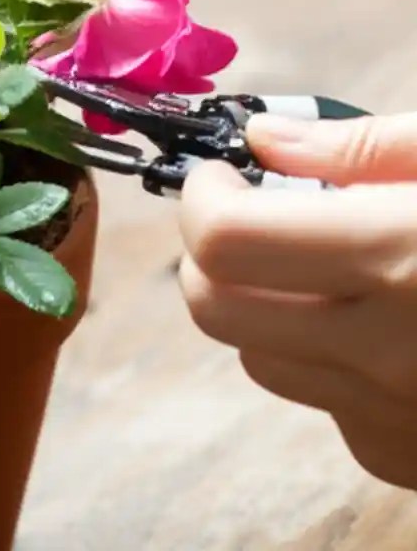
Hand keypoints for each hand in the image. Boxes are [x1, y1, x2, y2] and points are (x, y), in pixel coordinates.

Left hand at [178, 112, 416, 489]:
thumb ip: (363, 148)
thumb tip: (263, 142)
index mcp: (401, 260)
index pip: (224, 242)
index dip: (203, 198)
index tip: (219, 176)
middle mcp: (384, 352)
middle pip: (214, 309)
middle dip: (210, 254)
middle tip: (249, 215)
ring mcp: (393, 417)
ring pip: (257, 359)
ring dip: (264, 309)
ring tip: (331, 273)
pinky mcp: (405, 458)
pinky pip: (322, 405)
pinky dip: (328, 362)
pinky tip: (388, 331)